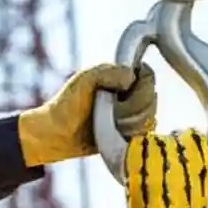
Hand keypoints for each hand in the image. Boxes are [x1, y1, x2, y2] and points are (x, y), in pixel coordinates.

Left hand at [18, 62, 157, 166]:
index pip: (148, 77)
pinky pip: (142, 134)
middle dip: (131, 105)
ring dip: (127, 120)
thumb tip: (132, 78)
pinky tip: (114, 131)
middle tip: (109, 107)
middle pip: (150, 98)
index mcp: (122, 78)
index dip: (139, 84)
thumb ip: (110, 71)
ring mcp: (131, 116)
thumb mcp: (86, 78)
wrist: (57, 132)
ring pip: (148, 118)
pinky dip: (129, 133)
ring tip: (107, 120)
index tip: (120, 90)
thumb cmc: (68, 102)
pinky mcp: (129, 135)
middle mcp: (130, 96)